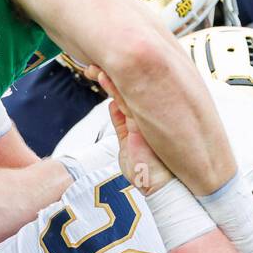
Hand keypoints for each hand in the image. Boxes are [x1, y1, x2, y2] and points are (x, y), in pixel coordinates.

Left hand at [87, 64, 175, 194]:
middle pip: (127, 88)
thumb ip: (121, 125)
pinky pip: (127, 100)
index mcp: (141, 118)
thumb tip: (113, 105)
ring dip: (108, 78)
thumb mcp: (126, 146)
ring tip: (93, 68)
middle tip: (92, 65)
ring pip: (127, 90)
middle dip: (108, 74)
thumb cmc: (145, 171)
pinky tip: (103, 77)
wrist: (160, 187)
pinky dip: (113, 88)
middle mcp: (146, 114)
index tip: (96, 71)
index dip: (111, 82)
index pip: (126, 94)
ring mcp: (147, 116)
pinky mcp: (144, 122)